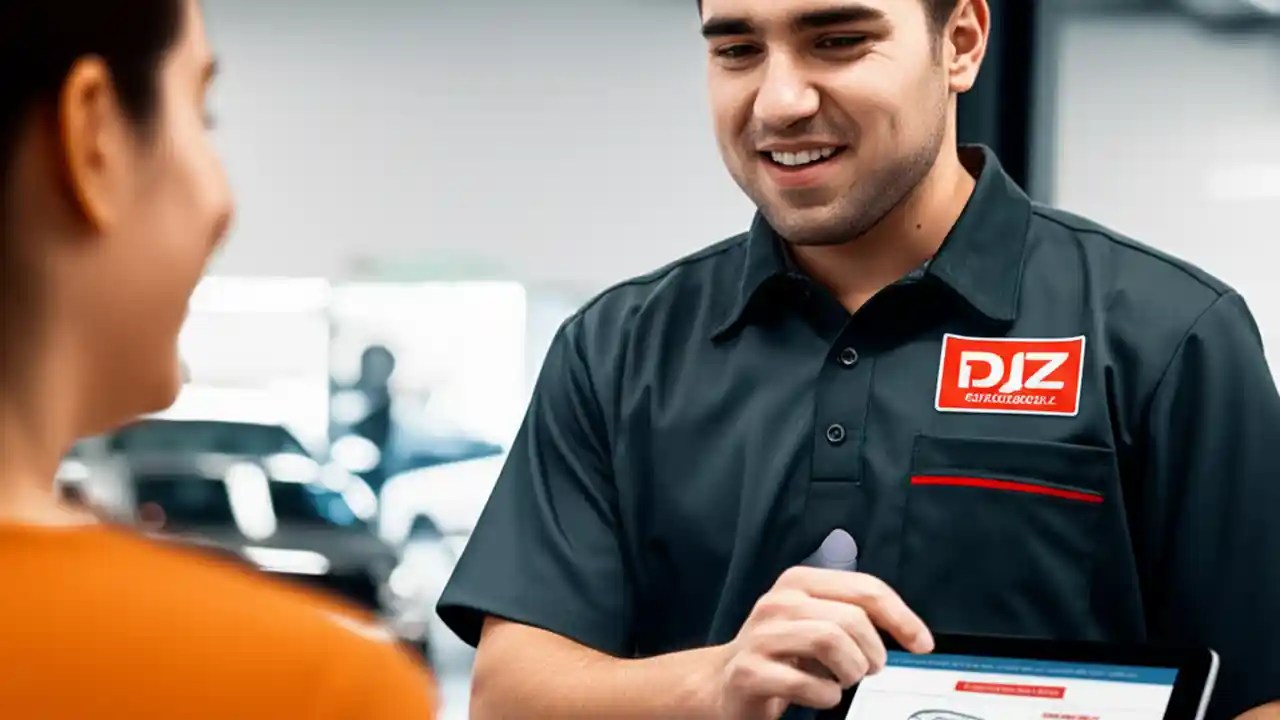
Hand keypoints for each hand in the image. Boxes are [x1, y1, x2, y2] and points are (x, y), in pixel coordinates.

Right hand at [713, 566, 933, 719]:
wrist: (725, 681)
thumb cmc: (782, 652)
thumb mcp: (816, 621)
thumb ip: (854, 614)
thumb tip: (909, 630)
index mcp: (799, 581)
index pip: (865, 588)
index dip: (902, 617)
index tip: (922, 643)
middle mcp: (778, 602)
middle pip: (851, 619)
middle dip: (873, 652)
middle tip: (868, 669)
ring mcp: (760, 636)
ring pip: (830, 642)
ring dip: (850, 672)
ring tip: (843, 681)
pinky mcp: (749, 672)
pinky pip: (806, 684)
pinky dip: (825, 697)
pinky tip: (819, 696)